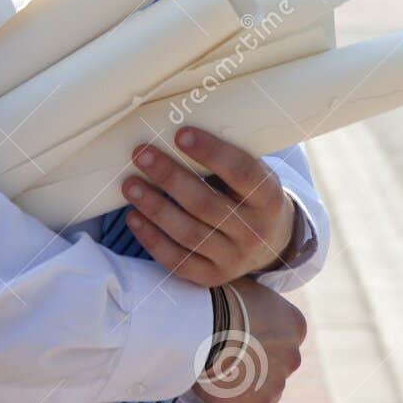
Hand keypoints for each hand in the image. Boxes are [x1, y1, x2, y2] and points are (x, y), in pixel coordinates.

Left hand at [119, 125, 296, 286]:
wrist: (273, 243)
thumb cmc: (252, 194)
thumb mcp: (255, 173)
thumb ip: (226, 157)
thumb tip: (174, 124)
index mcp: (269, 198)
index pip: (241, 172)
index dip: (211, 153)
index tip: (181, 134)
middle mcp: (254, 232)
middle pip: (206, 204)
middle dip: (169, 177)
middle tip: (141, 153)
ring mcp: (234, 259)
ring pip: (188, 234)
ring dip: (154, 207)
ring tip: (129, 184)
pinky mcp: (213, 278)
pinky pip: (178, 262)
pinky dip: (152, 239)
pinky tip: (134, 217)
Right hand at [193, 277, 306, 402]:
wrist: (206, 327)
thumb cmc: (221, 298)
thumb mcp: (248, 288)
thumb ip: (256, 303)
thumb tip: (245, 302)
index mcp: (295, 327)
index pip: (281, 338)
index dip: (257, 338)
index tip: (237, 335)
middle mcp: (293, 359)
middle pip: (275, 367)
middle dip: (256, 365)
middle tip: (226, 355)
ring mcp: (274, 388)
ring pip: (262, 392)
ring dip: (245, 387)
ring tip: (218, 373)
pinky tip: (212, 388)